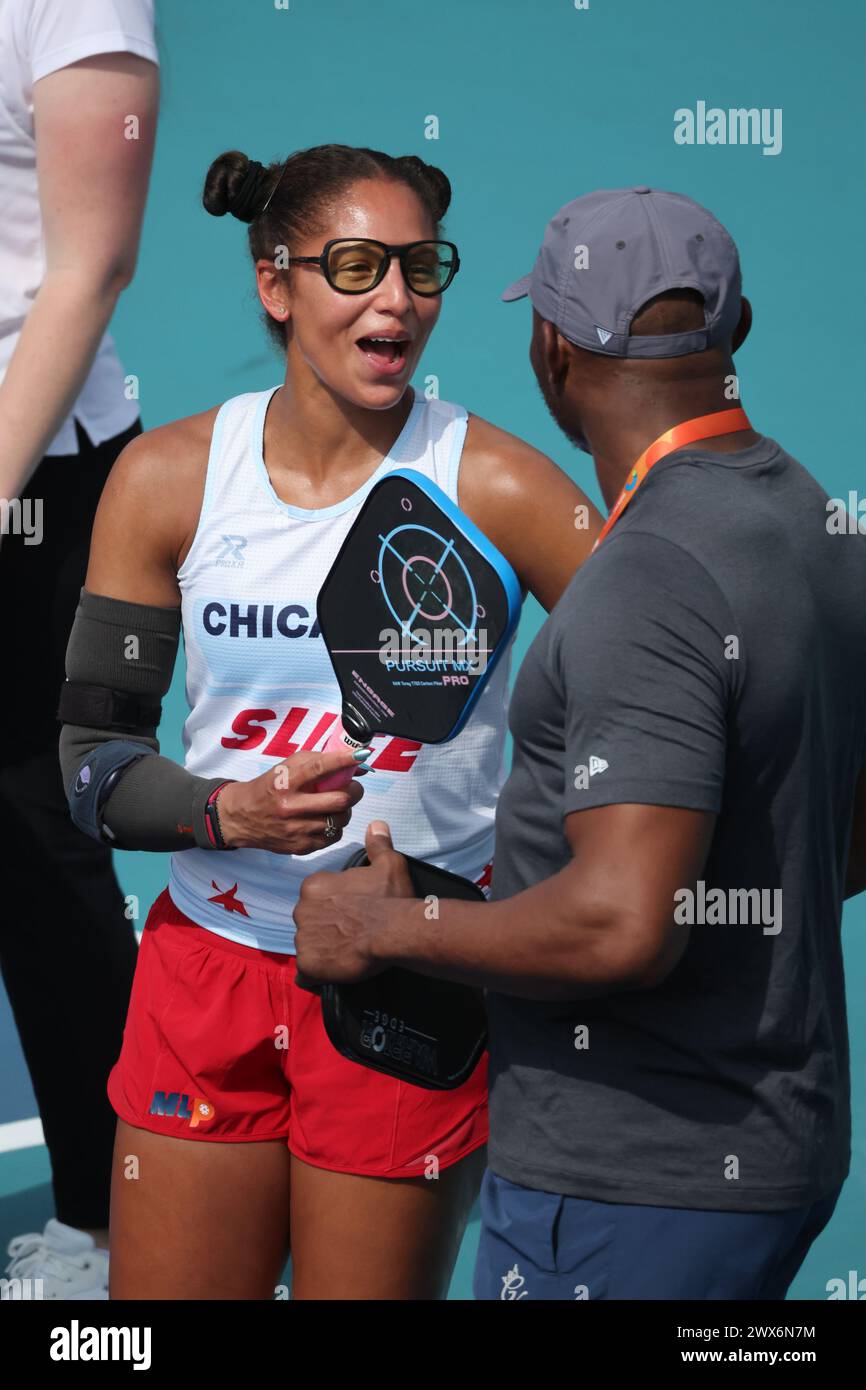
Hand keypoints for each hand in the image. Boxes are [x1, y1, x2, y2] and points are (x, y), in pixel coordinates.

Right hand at [216, 747, 366, 853]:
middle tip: (352, 788)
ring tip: (336, 805)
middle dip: (353, 791)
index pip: (319, 768)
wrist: (241, 817)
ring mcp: (296, 830)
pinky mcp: (300, 847)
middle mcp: (290, 807)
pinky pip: (333, 837)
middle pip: (339, 800)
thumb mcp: (286, 768)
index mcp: (285, 782)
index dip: (344, 761)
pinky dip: (335, 827)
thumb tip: (354, 764)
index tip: (361, 755)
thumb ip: (317, 761)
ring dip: (345, 810)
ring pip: (340, 820)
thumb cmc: (269, 788)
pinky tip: (325, 820)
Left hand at [293, 821, 413, 984]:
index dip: (333, 909)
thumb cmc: (389, 898)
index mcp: (313, 886)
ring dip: (322, 951)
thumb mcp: (388, 865)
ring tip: (347, 955)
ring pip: (308, 947)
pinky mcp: (307, 964)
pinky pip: (306, 973)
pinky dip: (317, 974)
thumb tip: (376, 824)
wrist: (393, 932)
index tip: (351, 914)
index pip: (316, 900)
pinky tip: (335, 972)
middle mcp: (301, 910)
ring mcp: (302, 938)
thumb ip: (378, 844)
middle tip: (350, 935)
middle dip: (325, 930)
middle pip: (309, 923)